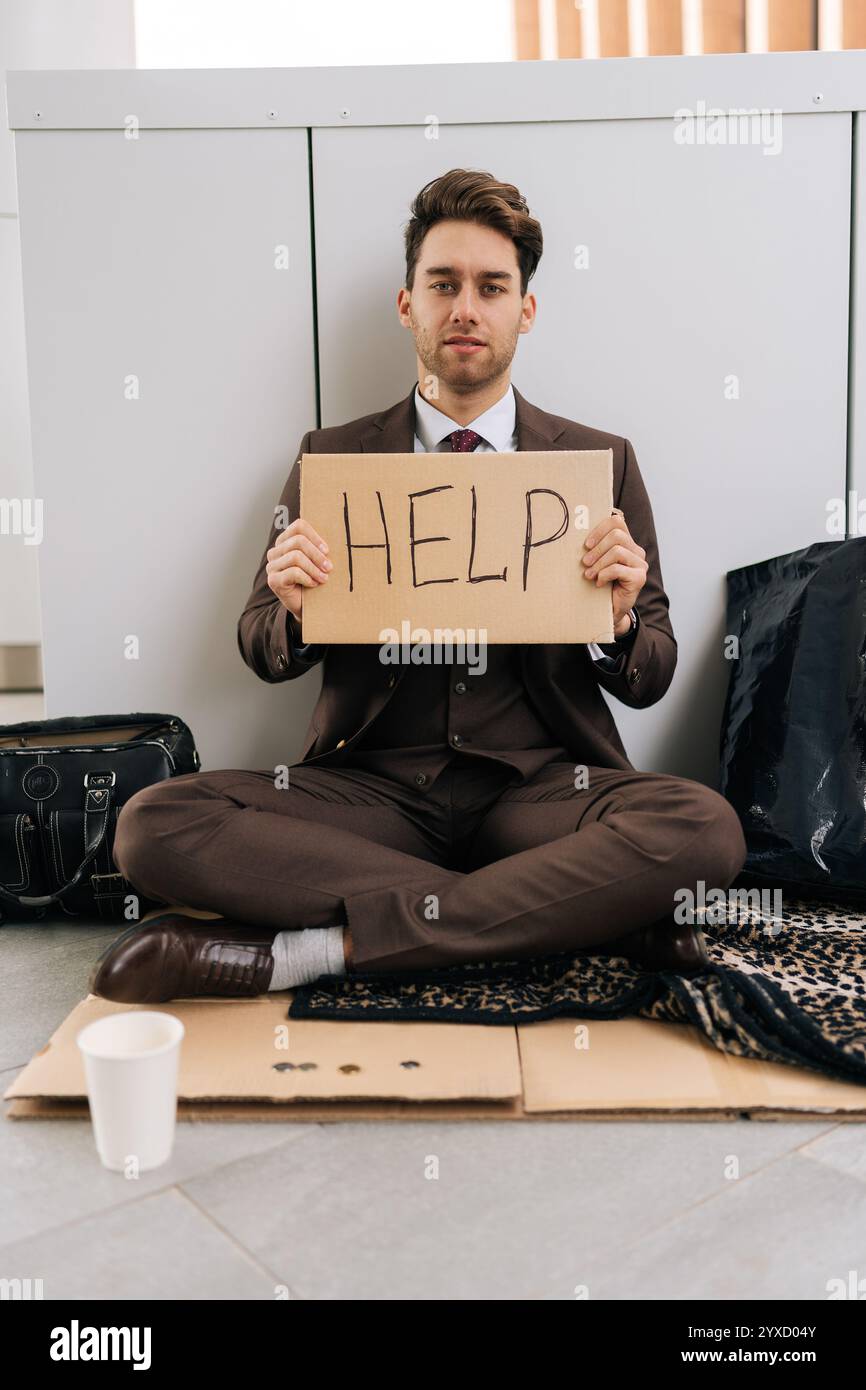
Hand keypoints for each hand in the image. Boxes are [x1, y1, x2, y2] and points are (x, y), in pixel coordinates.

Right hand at [266, 518, 331, 621]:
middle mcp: (275, 551)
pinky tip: (314, 584)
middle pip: (298, 541)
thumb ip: (320, 548)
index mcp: (285, 541)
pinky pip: (293, 572)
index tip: (327, 550)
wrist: (307, 605)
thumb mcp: (317, 561)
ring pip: (295, 557)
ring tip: (324, 578)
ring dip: (314, 568)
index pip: (298, 526)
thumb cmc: (314, 580)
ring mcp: (272, 566)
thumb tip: (337, 534)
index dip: (315, 536)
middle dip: (317, 555)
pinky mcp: (273, 580)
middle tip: (329, 567)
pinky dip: (307, 578)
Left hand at [581, 510, 646, 633]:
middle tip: (585, 562)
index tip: (586, 545)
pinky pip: (618, 568)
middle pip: (617, 535)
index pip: (617, 521)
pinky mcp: (640, 577)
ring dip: (599, 563)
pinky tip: (599, 583)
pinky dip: (604, 575)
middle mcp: (636, 551)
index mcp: (626, 542)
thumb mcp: (595, 562)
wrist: (608, 610)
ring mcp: (640, 564)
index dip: (599, 529)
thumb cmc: (599, 583)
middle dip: (597, 549)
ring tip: (589, 574)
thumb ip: (593, 546)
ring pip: (617, 551)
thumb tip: (576, 531)